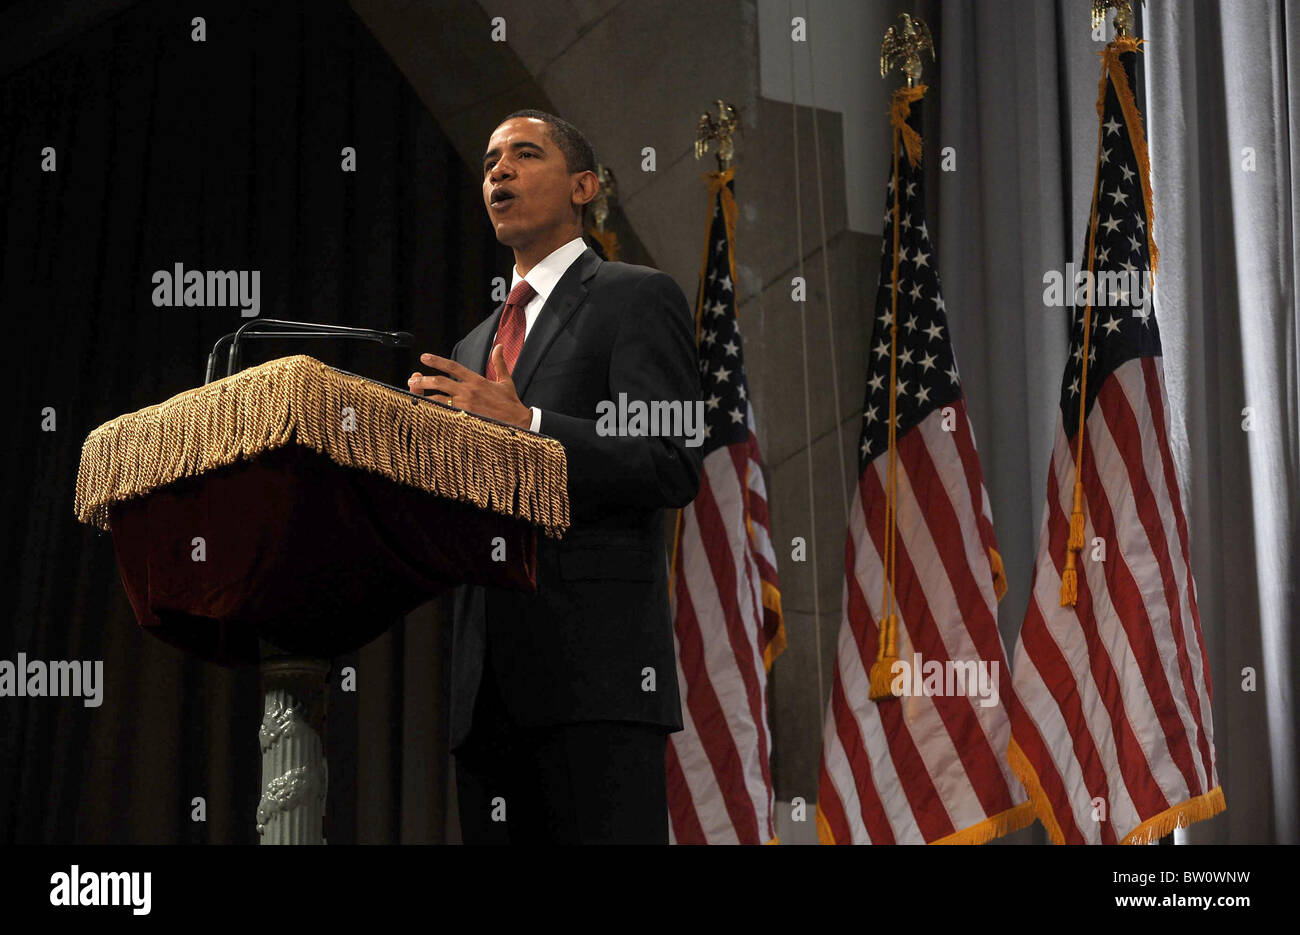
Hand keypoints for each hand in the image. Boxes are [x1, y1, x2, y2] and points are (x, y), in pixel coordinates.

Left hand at [408, 346, 531, 428]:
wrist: (518, 421)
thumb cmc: (511, 402)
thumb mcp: (505, 380)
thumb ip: (499, 363)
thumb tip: (499, 346)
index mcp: (477, 380)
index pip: (453, 367)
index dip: (437, 361)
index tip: (424, 357)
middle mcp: (469, 390)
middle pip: (441, 382)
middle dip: (424, 379)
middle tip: (412, 378)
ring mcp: (466, 405)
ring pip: (440, 398)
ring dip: (425, 395)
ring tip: (414, 393)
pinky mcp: (466, 417)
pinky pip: (445, 413)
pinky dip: (434, 411)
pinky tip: (424, 410)